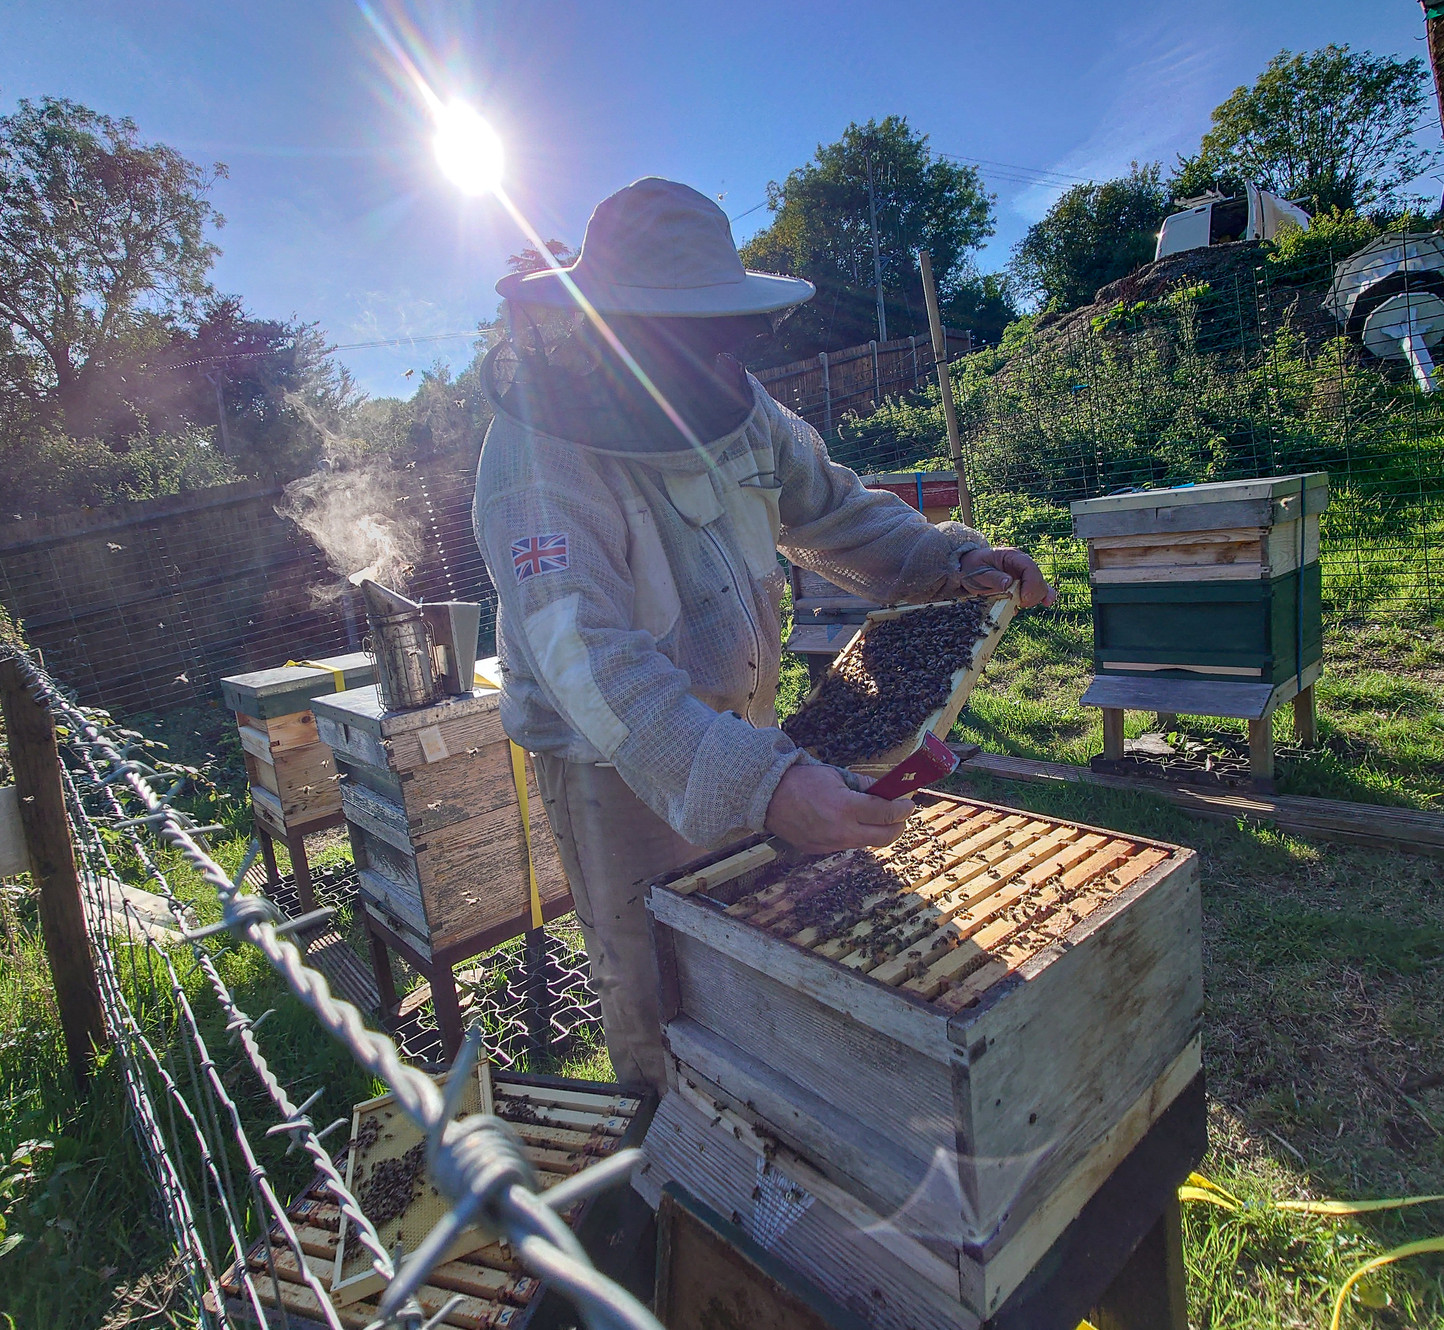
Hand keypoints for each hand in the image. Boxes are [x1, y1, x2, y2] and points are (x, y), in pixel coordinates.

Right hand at [764, 763, 913, 854]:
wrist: (767, 796)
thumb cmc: (800, 781)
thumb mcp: (835, 775)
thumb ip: (863, 786)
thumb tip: (885, 791)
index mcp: (845, 807)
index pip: (886, 813)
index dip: (902, 809)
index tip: (908, 804)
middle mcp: (840, 830)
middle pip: (884, 837)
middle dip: (898, 826)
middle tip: (900, 815)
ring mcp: (830, 844)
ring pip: (866, 843)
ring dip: (876, 831)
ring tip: (875, 817)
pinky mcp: (819, 850)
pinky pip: (846, 845)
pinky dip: (854, 835)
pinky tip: (849, 822)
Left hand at [953, 546, 1055, 607]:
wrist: (968, 570)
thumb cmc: (972, 567)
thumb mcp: (978, 572)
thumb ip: (993, 577)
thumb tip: (1008, 583)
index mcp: (1012, 556)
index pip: (1029, 567)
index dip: (1031, 583)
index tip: (1024, 598)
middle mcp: (1021, 565)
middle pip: (1038, 579)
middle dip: (1033, 594)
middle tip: (1019, 604)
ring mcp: (1023, 575)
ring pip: (1040, 586)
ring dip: (1034, 598)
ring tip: (1020, 605)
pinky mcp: (1023, 586)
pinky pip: (1037, 592)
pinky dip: (1040, 598)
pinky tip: (1044, 603)